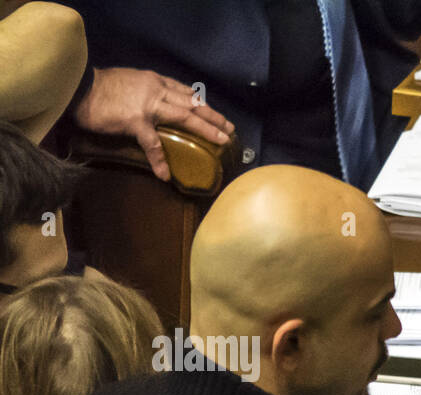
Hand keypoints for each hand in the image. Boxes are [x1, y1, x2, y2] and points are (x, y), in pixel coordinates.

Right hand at [72, 67, 233, 180]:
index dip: (202, 103)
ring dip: (206, 129)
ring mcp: (147, 105)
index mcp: (154, 81)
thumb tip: (155, 107)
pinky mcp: (135, 121)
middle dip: (213, 116)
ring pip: (184, 117)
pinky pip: (152, 143)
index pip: (185, 91)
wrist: (77, 86)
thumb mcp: (129, 83)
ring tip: (221, 141)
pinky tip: (166, 174)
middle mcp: (156, 90)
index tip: (215, 112)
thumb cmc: (99, 87)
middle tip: (230, 128)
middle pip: (192, 103)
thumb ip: (145, 93)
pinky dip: (160, 159)